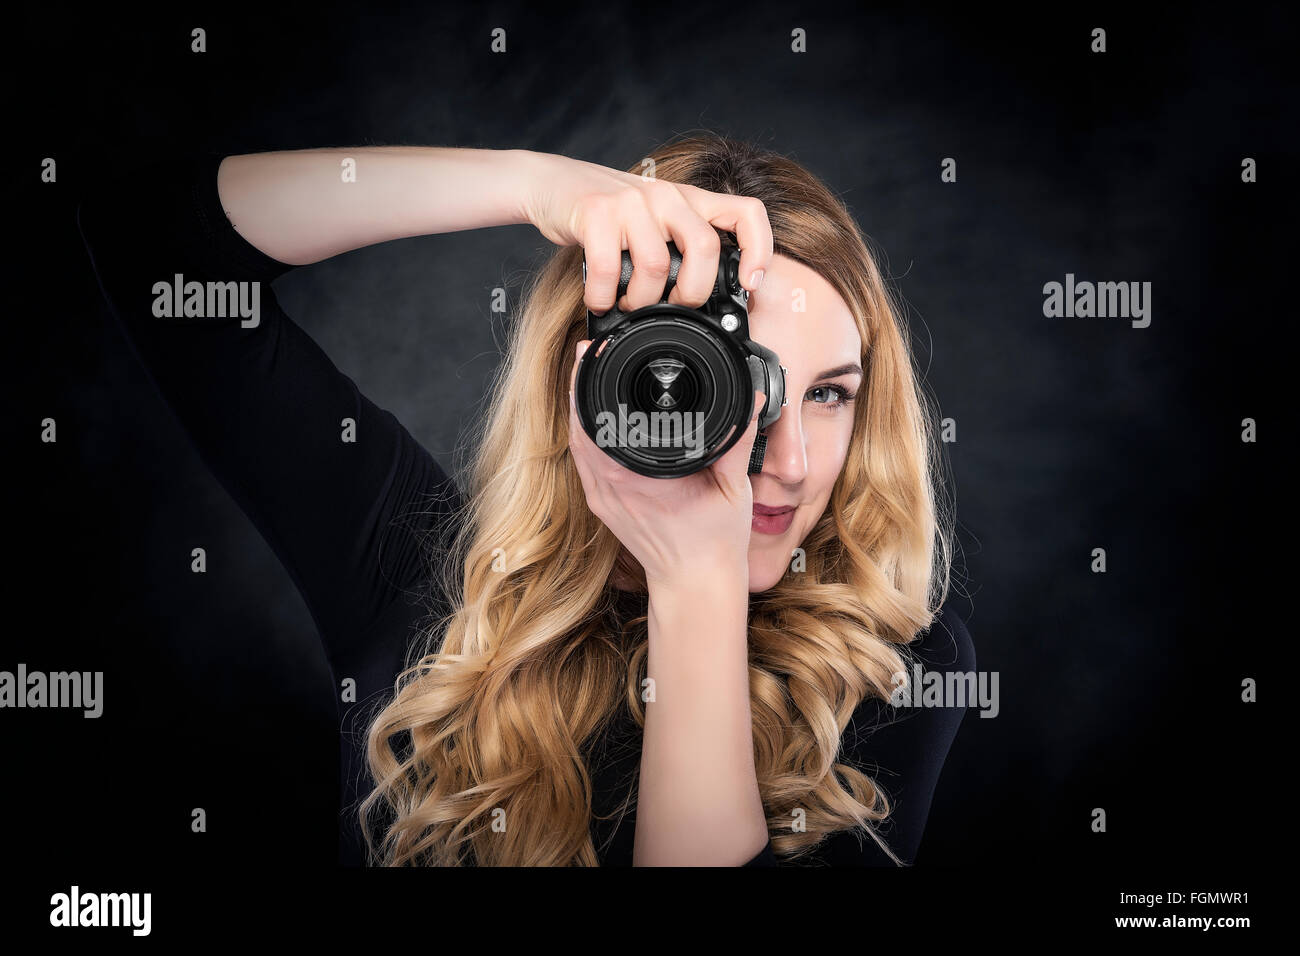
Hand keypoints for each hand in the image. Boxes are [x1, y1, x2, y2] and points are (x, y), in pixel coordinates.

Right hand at [521, 152, 772, 312]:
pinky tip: (600, 300)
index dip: (759, 250)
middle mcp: (667, 195)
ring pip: (657, 267)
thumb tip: (704, 302)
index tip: (750, 284)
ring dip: (642, 301)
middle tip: (672, 308)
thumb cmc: (607, 213)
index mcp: (689, 199)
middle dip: (692, 293)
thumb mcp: (654, 220)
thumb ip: (679, 247)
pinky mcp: (596, 211)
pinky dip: (604, 297)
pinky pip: (609, 270)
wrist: (550, 183)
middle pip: (705, 249)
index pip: (746, 212)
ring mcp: (632, 201)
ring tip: (628, 305)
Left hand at [568, 340, 764, 589]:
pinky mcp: (602, 505)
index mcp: (637, 480)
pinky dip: (585, 434)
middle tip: (589, 351)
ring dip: (580, 409)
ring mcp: (602, 499)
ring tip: (589, 374)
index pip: (597, 422)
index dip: (589, 382)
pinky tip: (594, 416)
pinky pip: (584, 461)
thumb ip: (738, 439)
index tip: (593, 351)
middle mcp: (611, 489)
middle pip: (579, 427)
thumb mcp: (732, 487)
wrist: (695, 583)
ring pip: (577, 444)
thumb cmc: (714, 542)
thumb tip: (751, 398)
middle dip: (581, 385)